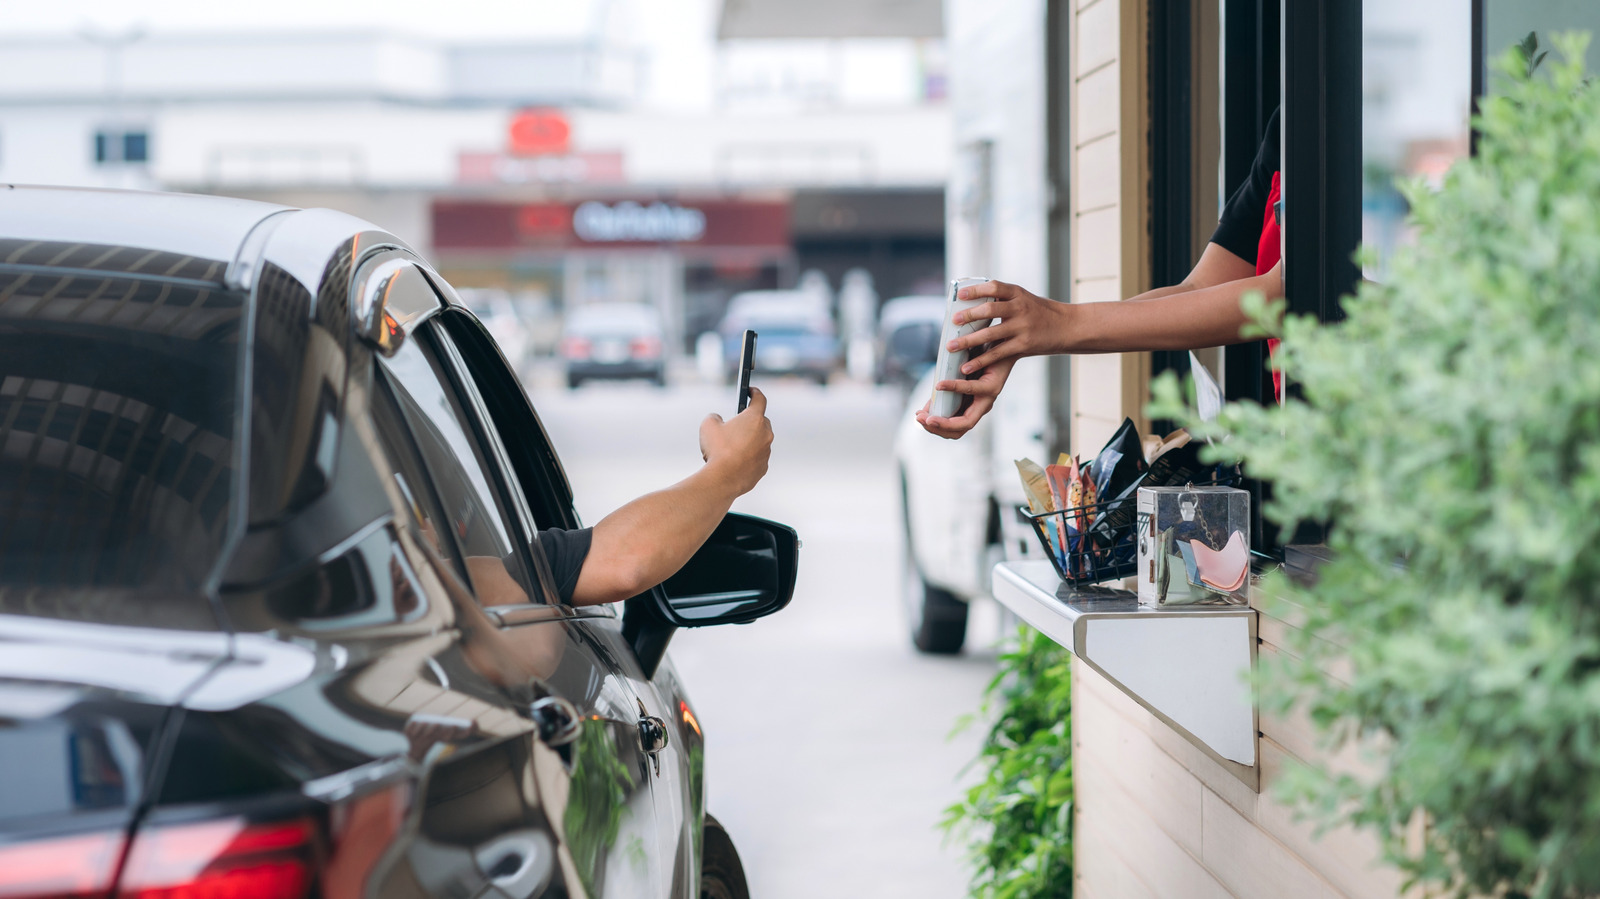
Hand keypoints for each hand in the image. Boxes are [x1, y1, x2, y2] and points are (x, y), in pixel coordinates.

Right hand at [699, 386, 772, 494]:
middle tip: (736, 424)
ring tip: (731, 447)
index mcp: (754, 419)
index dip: (754, 393)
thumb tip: (718, 419)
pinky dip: (749, 457)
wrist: (723, 479)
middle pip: (761, 421)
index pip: (760, 399)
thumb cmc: (717, 450)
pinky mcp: (763, 467)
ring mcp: (766, 451)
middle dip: (750, 421)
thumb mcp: (708, 425)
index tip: (750, 391)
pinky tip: (735, 461)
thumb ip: (715, 416)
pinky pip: (757, 457)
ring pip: (760, 441)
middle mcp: (765, 433)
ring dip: (749, 440)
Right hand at [916, 357, 1016, 437]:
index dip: (935, 429)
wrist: (1000, 342)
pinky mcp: (993, 386)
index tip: (918, 419)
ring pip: (967, 421)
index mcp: (972, 409)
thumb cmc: (975, 360)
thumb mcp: (954, 381)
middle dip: (937, 429)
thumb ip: (943, 396)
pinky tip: (939, 385)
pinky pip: (972, 390)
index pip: (954, 431)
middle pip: (959, 432)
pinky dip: (954, 388)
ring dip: (944, 421)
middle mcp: (980, 409)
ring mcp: (988, 399)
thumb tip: (925, 410)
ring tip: (925, 414)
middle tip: (919, 419)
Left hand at [946, 280, 1072, 373]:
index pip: (994, 287)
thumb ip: (1003, 300)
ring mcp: (1022, 327)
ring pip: (990, 333)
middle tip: (953, 320)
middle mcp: (1020, 308)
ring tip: (951, 346)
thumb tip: (972, 301)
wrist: (1067, 327)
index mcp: (1018, 293)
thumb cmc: (1040, 313)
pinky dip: (980, 360)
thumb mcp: (1023, 299)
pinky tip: (966, 366)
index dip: (976, 289)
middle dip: (969, 315)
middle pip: (990, 310)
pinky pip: (998, 353)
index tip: (960, 294)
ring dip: (968, 340)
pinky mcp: (1023, 345)